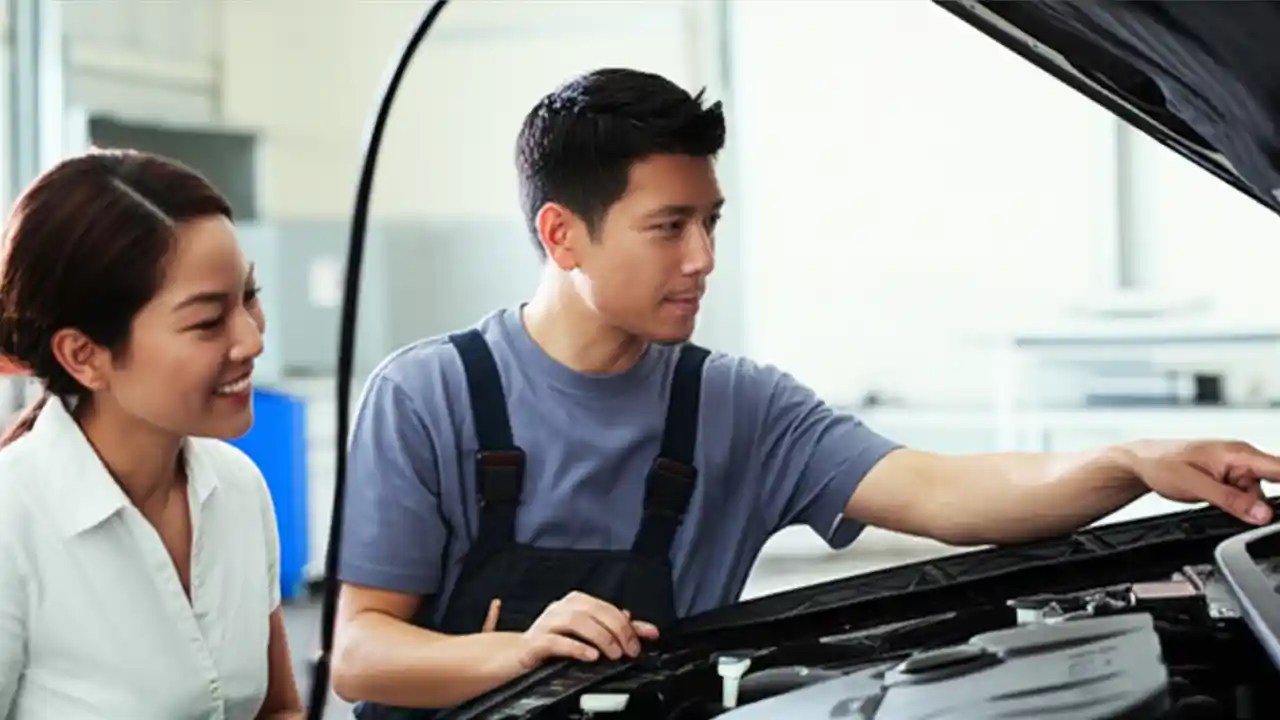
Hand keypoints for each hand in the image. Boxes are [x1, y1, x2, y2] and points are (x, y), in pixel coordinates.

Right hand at [482, 593, 660, 672]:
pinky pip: (556, 640)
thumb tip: (640, 625)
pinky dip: (576, 647)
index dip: (628, 624)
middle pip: (594, 610)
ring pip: (576, 621)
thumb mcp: (585, 637)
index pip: (607, 607)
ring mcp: (546, 623)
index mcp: (575, 603)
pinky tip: (591, 655)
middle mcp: (560, 608)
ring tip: (613, 654)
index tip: (645, 638)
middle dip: (617, 630)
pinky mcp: (535, 642)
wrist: (515, 658)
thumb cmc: (551, 645)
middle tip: (629, 650)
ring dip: (600, 637)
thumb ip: (613, 630)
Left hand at [1126, 439, 1279, 524]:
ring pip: (1256, 495)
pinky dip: (1233, 503)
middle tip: (1224, 503)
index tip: (1279, 510)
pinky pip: (1242, 495)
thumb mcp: (1196, 485)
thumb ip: (1232, 500)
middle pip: (1272, 486)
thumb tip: (1263, 514)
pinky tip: (1213, 500)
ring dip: (1241, 505)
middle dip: (1256, 503)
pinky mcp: (1227, 479)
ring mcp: (1234, 469)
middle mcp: (1241, 458)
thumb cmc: (1162, 465)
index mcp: (1238, 453)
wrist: (1141, 463)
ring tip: (1210, 498)